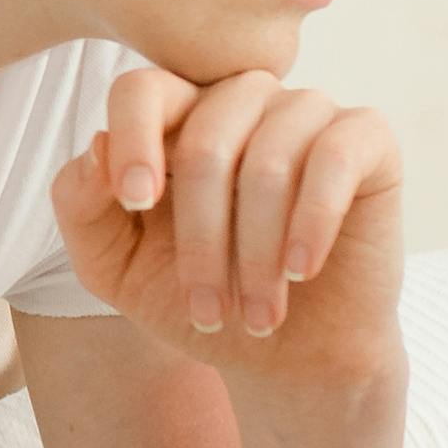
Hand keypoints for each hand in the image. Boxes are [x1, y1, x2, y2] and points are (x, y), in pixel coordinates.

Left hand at [48, 66, 406, 393]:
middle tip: (208, 311)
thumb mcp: (114, 268)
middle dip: (201, 239)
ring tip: (259, 314)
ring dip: (256, 253)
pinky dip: (312, 221)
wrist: (290, 356)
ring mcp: (306, 112)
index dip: (133, 139)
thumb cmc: (201, 302)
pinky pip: (335, 157)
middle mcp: (241, 100)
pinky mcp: (366, 138)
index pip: (141, 90)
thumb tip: (96, 147)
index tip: (135, 203)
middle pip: (206, 139)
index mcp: (177, 118)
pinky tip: (301, 270)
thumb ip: (81, 207)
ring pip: (269, 159)